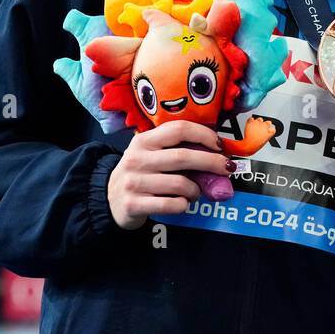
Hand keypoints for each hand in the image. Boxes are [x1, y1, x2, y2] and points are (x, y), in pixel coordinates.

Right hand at [108, 121, 232, 228]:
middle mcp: (137, 159)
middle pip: (183, 157)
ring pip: (180, 184)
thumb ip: (176, 149)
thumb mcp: (151, 155)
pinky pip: (172, 204)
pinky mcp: (134, 204)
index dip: (204, 135)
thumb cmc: (140, 174)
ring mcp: (134, 182)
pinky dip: (184, 204)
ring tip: (195, 192)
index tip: (219, 145)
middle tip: (226, 168)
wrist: (108, 198)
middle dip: (212, 162)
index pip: (179, 129)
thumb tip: (217, 152)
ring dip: (196, 189)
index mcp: (144, 141)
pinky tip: (182, 202)